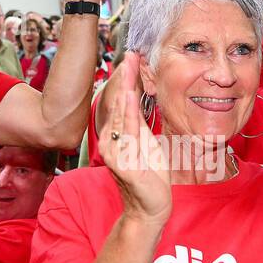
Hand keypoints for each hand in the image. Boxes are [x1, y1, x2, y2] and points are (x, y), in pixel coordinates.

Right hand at [99, 56, 171, 225]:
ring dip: (125, 89)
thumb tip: (135, 98)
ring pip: (122, 115)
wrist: (151, 209)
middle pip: (119, 104)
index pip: (122, 103)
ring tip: (128, 67)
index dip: (126, 80)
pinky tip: (129, 95)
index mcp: (118, 136)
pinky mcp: (123, 163)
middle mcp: (112, 141)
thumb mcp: (146, 143)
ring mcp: (116, 152)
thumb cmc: (150, 177)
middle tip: (130, 54)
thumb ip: (138, 122)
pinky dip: (127, 112)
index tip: (132, 57)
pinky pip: (127, 133)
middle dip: (125, 78)